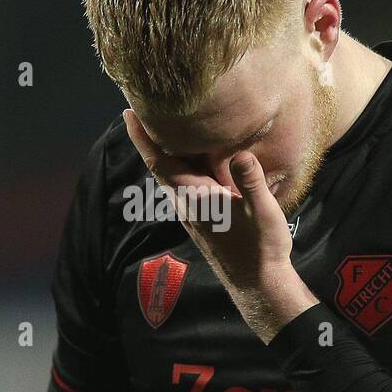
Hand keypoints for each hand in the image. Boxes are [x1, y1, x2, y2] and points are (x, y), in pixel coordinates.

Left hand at [122, 108, 317, 340]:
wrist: (258, 284)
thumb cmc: (261, 247)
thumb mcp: (263, 211)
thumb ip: (251, 181)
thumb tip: (240, 154)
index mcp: (196, 197)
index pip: (160, 161)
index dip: (142, 136)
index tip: (127, 113)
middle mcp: (187, 204)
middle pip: (160, 163)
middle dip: (149, 136)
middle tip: (142, 107)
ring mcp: (191, 213)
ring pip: (171, 175)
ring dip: (165, 150)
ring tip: (165, 125)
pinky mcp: (200, 219)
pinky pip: (183, 184)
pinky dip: (180, 164)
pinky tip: (192, 156)